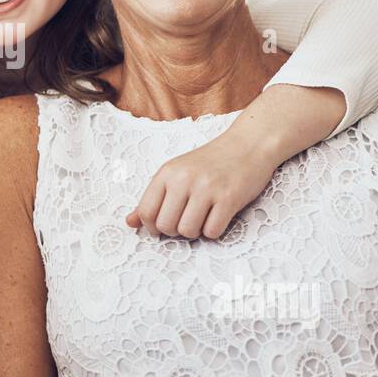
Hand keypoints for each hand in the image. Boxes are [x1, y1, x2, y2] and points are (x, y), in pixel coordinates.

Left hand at [127, 128, 279, 238]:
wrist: (247, 144)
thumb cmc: (210, 162)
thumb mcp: (176, 173)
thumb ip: (152, 198)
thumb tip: (129, 223)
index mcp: (167, 172)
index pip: (146, 212)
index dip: (153, 227)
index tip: (165, 224)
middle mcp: (184, 179)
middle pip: (165, 226)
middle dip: (175, 231)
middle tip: (187, 219)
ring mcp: (207, 188)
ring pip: (188, 231)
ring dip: (196, 231)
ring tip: (203, 217)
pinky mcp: (229, 198)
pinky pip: (212, 232)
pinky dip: (214, 230)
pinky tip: (218, 216)